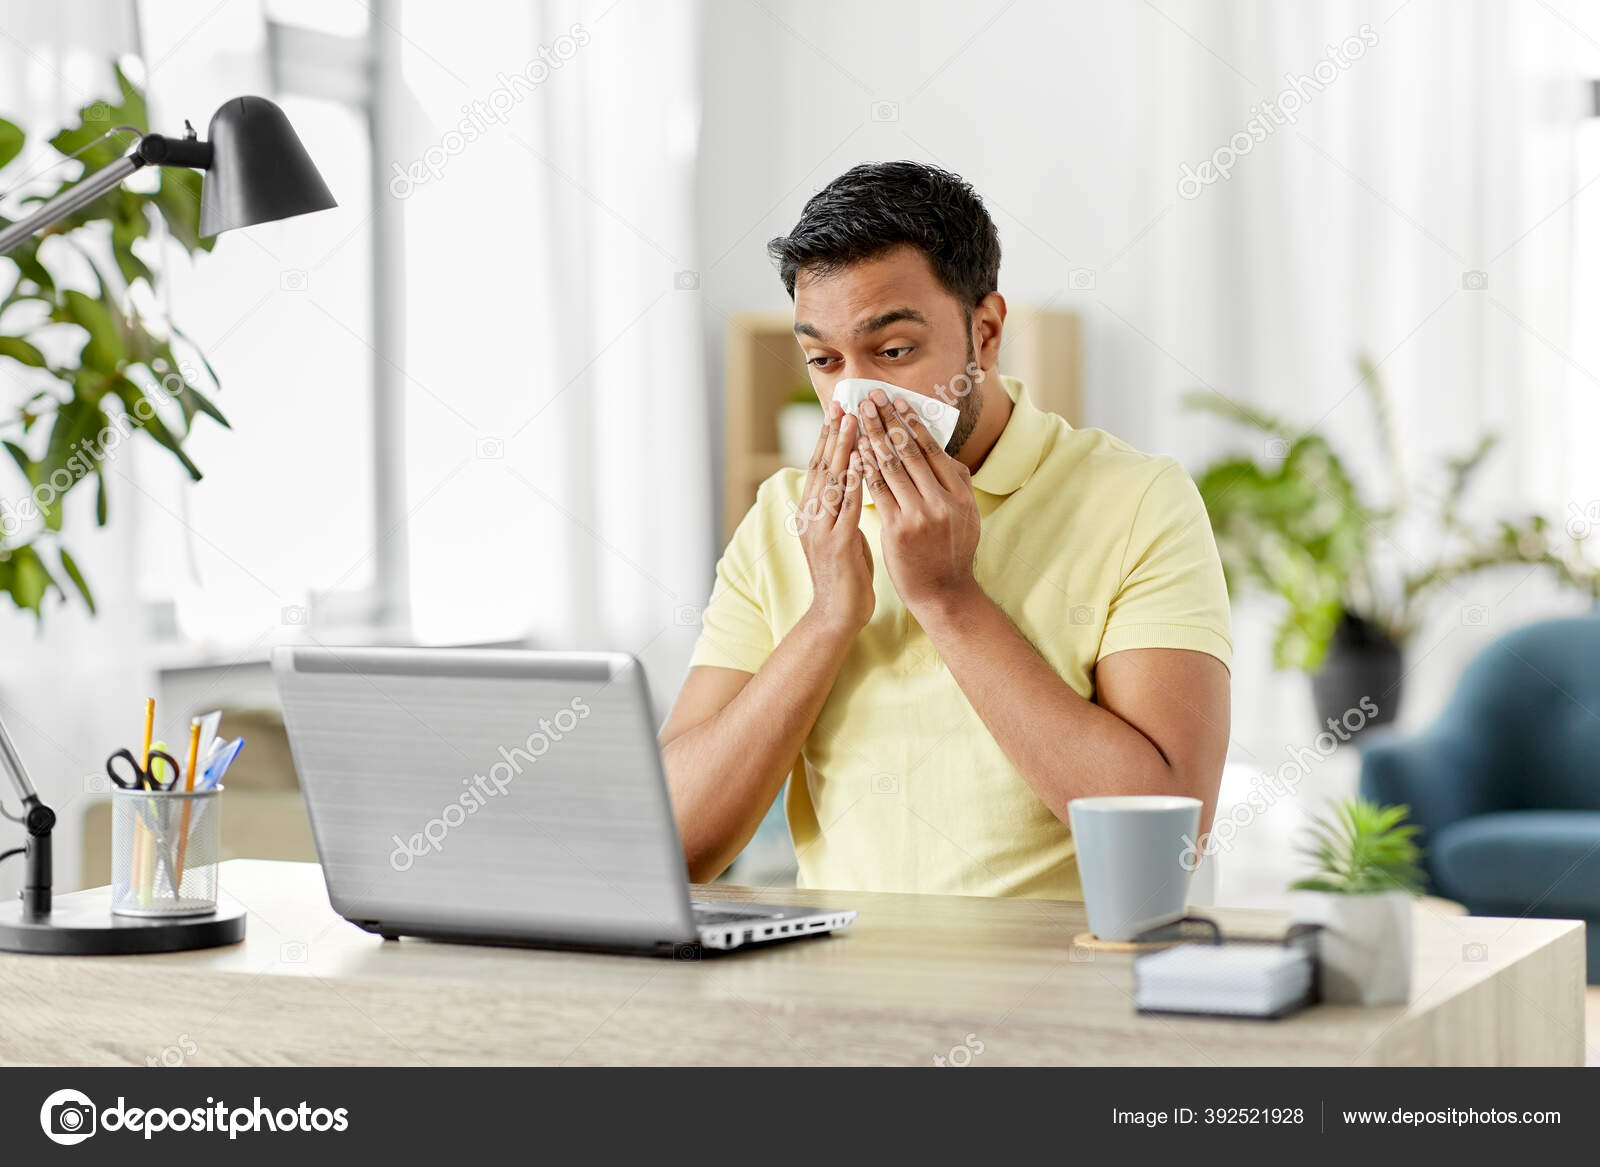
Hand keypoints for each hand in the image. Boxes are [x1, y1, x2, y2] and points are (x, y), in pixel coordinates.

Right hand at [795, 403, 873, 633]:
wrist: (837, 615)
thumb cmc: (847, 575)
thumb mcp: (843, 534)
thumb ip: (844, 509)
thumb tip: (856, 482)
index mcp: (812, 512)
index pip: (819, 467)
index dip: (828, 438)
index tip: (839, 411)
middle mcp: (811, 516)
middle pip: (821, 466)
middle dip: (833, 434)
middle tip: (843, 404)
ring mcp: (820, 529)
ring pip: (830, 481)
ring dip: (841, 449)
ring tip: (852, 421)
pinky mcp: (835, 543)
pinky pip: (844, 507)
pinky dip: (850, 481)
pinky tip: (858, 461)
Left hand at [855, 391, 980, 618]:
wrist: (943, 592)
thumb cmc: (950, 550)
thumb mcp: (966, 514)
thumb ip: (955, 482)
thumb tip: (940, 450)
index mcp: (960, 493)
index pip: (932, 449)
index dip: (912, 422)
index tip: (897, 402)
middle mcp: (942, 501)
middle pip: (910, 452)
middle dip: (888, 421)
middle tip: (872, 399)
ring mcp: (920, 515)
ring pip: (891, 467)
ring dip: (872, 438)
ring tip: (859, 418)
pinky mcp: (898, 529)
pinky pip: (878, 491)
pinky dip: (865, 468)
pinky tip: (854, 452)